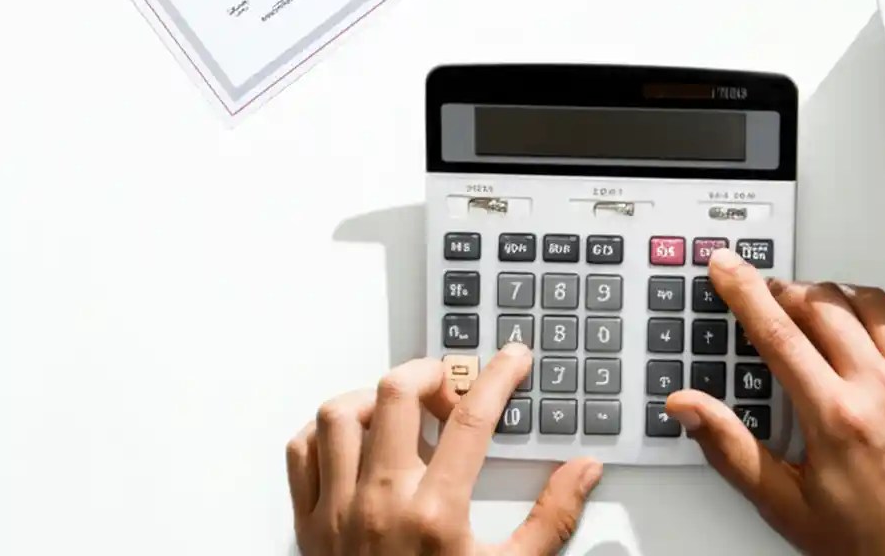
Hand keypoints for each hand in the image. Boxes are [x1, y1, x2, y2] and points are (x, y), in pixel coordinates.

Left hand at [285, 344, 602, 554]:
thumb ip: (551, 518)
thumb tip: (583, 471)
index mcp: (436, 514)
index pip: (472, 418)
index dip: (498, 376)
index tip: (512, 359)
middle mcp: (380, 503)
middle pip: (396, 395)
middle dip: (431, 374)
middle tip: (453, 387)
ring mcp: (338, 511)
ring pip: (340, 414)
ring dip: (374, 399)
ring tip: (403, 411)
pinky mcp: (308, 525)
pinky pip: (302, 452)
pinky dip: (325, 433)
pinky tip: (356, 440)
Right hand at [665, 250, 884, 555]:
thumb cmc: (866, 543)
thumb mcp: (784, 505)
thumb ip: (731, 449)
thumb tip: (689, 408)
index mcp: (834, 417)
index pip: (778, 333)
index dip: (745, 292)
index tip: (726, 267)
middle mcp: (880, 390)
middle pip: (823, 307)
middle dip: (786, 290)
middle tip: (766, 292)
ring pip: (873, 305)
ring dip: (836, 294)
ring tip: (815, 303)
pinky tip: (876, 319)